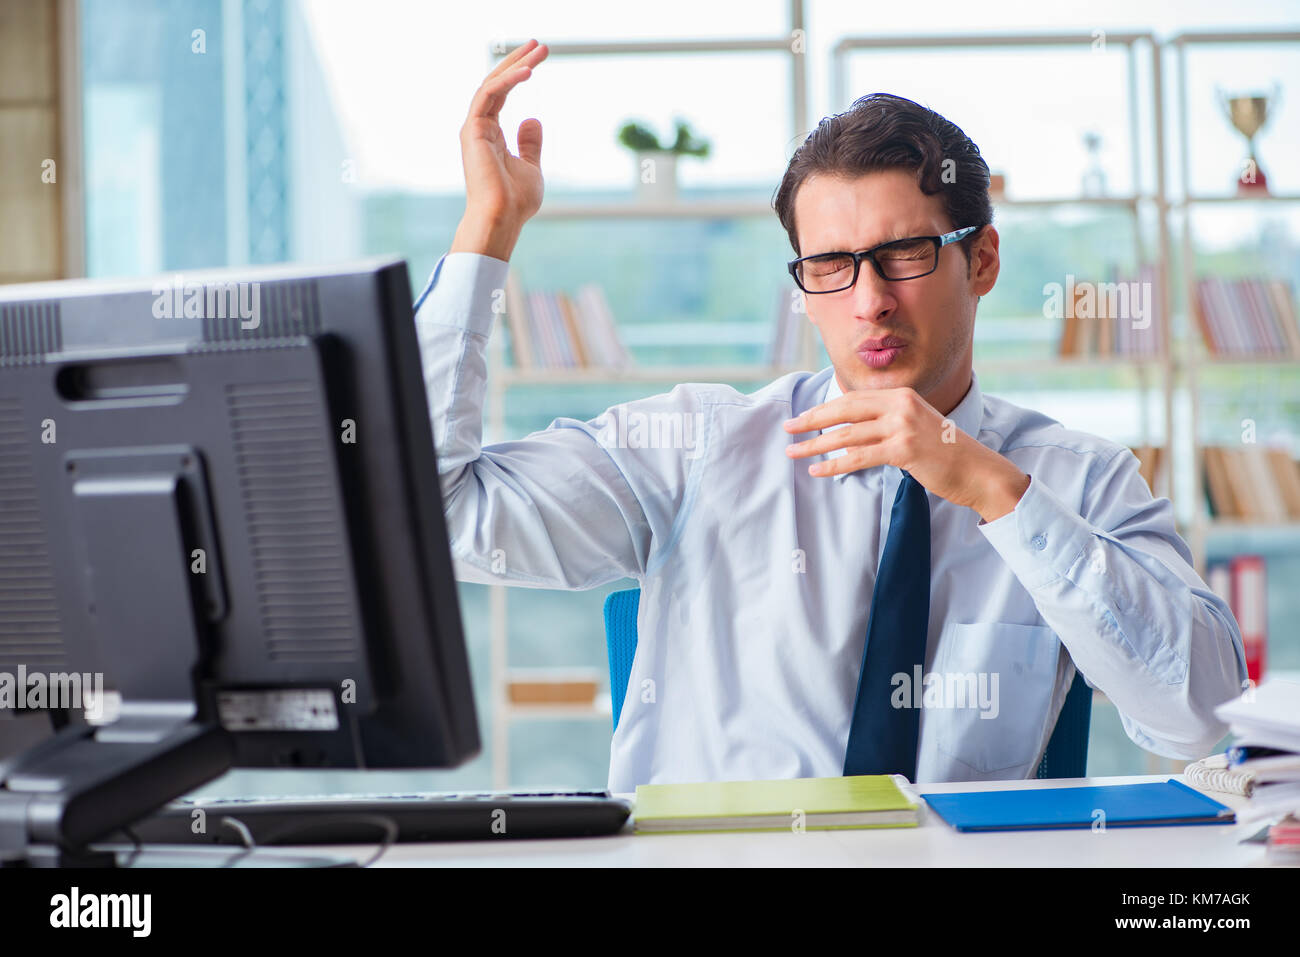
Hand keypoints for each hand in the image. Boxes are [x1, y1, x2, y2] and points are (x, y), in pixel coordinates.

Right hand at [451, 39, 548, 259]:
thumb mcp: (531, 167)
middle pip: (496, 83)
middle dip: (517, 61)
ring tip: (537, 51)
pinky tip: (527, 72)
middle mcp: (479, 127)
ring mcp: (474, 127)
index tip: (537, 57)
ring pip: (492, 85)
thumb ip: (530, 143)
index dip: (518, 72)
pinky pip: (489, 96)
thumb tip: (532, 119)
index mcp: (490, 134)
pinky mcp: (473, 130)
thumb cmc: (514, 200)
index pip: (502, 93)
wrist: (501, 217)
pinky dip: (507, 81)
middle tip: (539, 44)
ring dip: (515, 65)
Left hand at [782, 386, 1029, 522]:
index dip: (824, 408)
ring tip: (793, 453)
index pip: (853, 399)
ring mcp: (902, 426)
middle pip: (844, 410)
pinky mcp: (903, 449)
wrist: (978, 471)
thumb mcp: (916, 426)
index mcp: (901, 395)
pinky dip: (834, 464)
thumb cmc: (945, 453)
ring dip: (815, 445)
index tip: (802, 417)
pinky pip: (859, 457)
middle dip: (811, 420)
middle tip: (787, 429)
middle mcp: (900, 405)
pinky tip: (817, 470)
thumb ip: (888, 421)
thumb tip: (854, 429)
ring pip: (847, 435)